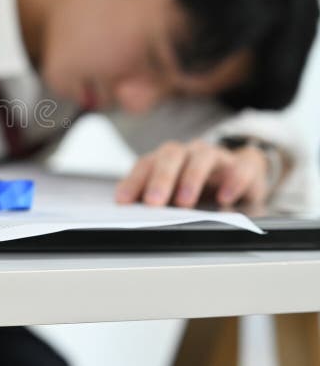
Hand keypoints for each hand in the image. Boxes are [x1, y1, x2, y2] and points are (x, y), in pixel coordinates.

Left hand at [115, 139, 269, 207]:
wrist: (239, 173)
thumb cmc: (198, 185)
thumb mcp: (173, 194)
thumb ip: (154, 200)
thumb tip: (130, 214)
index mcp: (166, 159)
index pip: (146, 164)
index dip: (134, 182)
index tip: (123, 202)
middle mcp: (189, 153)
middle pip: (171, 155)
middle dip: (160, 179)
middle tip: (153, 203)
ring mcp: (217, 156)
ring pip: (203, 156)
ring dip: (192, 178)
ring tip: (184, 202)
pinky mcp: (245, 164)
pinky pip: (241, 166)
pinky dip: (233, 181)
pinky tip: (225, 199)